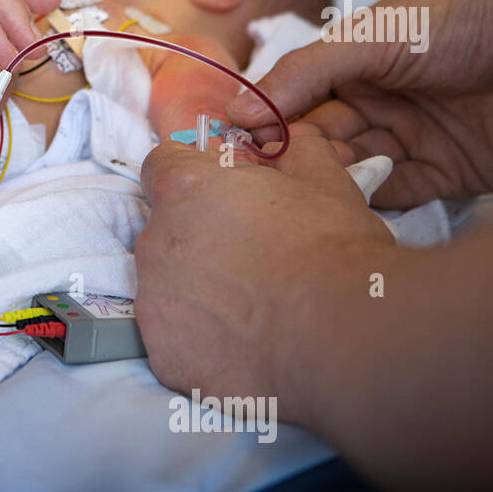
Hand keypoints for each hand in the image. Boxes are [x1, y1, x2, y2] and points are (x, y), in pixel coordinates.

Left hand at [134, 131, 393, 414]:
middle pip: (165, 231)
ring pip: (166, 286)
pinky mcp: (162, 354)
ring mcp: (152, 301)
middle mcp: (155, 241)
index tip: (221, 197)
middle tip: (251, 259)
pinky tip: (243, 346)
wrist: (339, 338)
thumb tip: (288, 137)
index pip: (162, 167)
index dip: (192, 179)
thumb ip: (296, 149)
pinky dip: (200, 341)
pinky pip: (174, 338)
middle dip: (198, 239)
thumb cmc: (332, 250)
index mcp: (184, 188)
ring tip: (252, 308)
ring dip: (197, 291)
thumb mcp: (326, 180)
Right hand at [227, 0, 492, 207]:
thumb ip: (305, 72)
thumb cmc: (469, 16)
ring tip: (307, 196)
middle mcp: (380, 108)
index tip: (238, 150)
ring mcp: (413, 143)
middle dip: (297, 163)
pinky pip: (399, 198)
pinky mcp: (448, 176)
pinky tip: (348, 207)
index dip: (269, 127)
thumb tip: (240, 108)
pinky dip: (374, 205)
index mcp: (355, 69)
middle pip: (321, 146)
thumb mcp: (372, 35)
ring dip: (331, 187)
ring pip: (354, 175)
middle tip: (270, 182)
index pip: (296, 106)